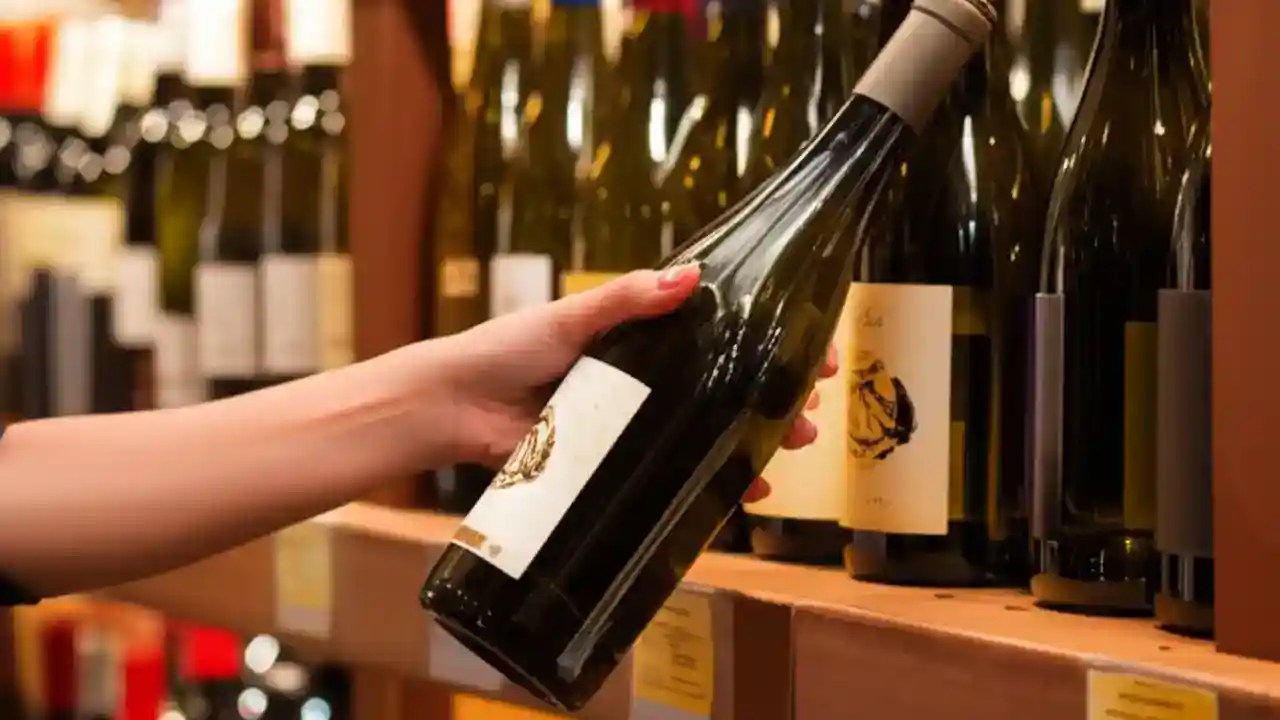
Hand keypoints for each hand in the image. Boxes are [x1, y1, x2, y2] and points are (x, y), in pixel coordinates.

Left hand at [439, 264, 838, 490]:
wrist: (455, 408)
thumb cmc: (505, 350)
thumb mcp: (568, 318)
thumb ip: (624, 300)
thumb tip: (691, 276)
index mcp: (640, 337)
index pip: (720, 334)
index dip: (772, 340)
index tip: (816, 348)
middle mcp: (647, 379)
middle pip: (728, 386)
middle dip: (777, 397)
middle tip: (811, 410)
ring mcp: (637, 423)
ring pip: (712, 432)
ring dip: (757, 440)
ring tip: (791, 448)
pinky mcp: (620, 462)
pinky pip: (676, 474)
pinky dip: (714, 485)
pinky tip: (746, 494)